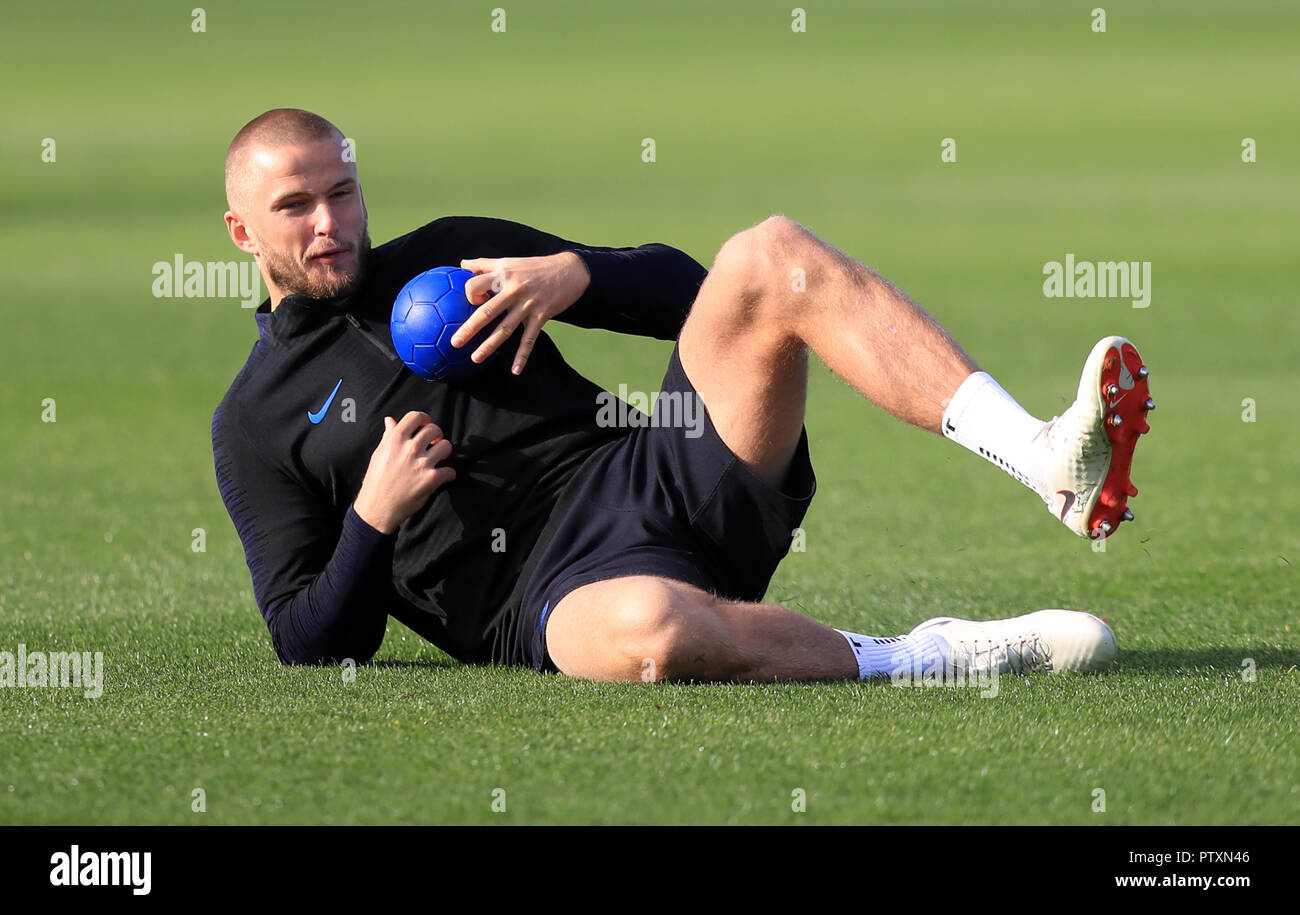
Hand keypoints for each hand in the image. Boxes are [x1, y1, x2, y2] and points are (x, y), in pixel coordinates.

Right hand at [353, 412, 456, 533]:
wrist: (377, 507)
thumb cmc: (376, 480)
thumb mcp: (378, 454)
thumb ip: (388, 436)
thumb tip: (390, 420)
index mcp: (395, 440)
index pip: (416, 416)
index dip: (425, 419)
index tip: (427, 424)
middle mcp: (410, 449)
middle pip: (434, 430)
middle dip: (437, 435)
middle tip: (434, 443)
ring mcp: (422, 464)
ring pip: (446, 446)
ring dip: (445, 452)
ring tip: (439, 458)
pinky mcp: (431, 479)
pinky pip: (450, 471)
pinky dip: (449, 474)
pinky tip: (443, 476)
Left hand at [451, 251, 590, 374]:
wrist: (570, 270)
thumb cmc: (536, 267)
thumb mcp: (509, 261)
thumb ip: (484, 263)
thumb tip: (461, 264)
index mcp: (502, 275)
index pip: (475, 285)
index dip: (468, 294)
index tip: (470, 303)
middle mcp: (513, 290)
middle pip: (487, 311)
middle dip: (469, 328)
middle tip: (454, 343)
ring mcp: (528, 304)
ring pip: (505, 329)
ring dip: (489, 345)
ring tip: (475, 358)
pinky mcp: (542, 315)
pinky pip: (529, 339)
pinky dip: (522, 356)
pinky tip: (515, 371)